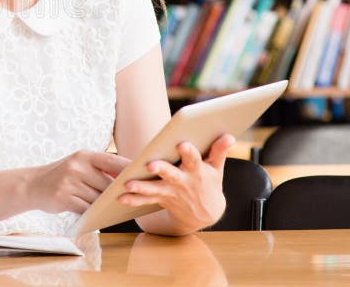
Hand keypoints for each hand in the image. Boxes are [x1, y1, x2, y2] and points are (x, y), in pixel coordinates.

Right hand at [27, 150, 130, 213]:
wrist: (32, 185)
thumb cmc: (62, 175)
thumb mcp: (79, 164)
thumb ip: (101, 169)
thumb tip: (129, 179)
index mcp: (84, 155)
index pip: (114, 161)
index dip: (131, 169)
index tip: (146, 175)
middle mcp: (77, 166)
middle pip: (108, 184)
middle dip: (118, 193)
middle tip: (134, 199)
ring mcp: (69, 182)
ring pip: (98, 199)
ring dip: (105, 206)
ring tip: (114, 209)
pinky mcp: (64, 198)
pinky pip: (87, 209)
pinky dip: (93, 213)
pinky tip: (97, 215)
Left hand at [118, 133, 234, 232]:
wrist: (206, 213)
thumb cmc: (209, 182)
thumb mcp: (217, 168)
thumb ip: (219, 151)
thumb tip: (229, 135)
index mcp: (197, 171)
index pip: (194, 160)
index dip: (188, 153)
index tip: (182, 144)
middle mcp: (183, 182)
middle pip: (171, 175)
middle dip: (162, 169)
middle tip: (150, 164)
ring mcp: (171, 192)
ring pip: (155, 189)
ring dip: (141, 187)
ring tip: (128, 184)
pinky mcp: (162, 199)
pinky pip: (146, 200)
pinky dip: (134, 200)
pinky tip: (121, 197)